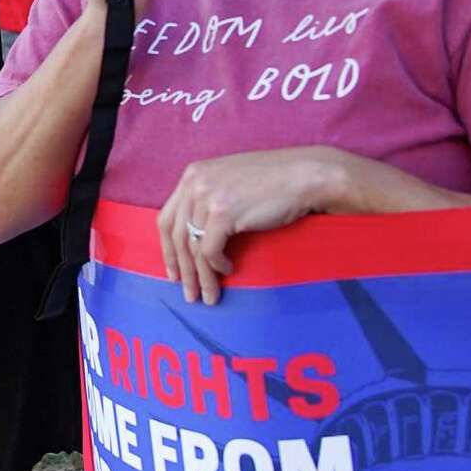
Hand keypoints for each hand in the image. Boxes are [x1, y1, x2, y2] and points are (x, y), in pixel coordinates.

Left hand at [158, 148, 343, 304]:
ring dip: (200, 277)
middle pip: (176, 236)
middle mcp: (195, 183)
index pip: (166, 218)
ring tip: (208, 296)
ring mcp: (207, 197)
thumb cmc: (274, 181)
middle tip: (188, 292)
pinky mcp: (223, 213)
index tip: (173, 271)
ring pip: (193, 248)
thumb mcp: (230, 182)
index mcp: (193, 174)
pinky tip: (228, 270)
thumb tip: (195, 235)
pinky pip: (210, 250)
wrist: (304, 175)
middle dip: (181, 268)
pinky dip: (217, 266)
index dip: (168, 249)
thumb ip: (209, 200)